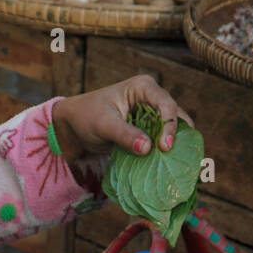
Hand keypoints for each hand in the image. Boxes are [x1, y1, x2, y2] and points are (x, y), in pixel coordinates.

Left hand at [51, 75, 193, 162]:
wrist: (73, 126)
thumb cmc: (86, 117)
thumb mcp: (104, 125)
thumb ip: (125, 135)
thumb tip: (147, 148)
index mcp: (143, 87)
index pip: (165, 104)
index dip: (169, 125)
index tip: (164, 147)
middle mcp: (152, 98)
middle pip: (175, 115)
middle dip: (179, 135)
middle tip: (178, 157)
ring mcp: (151, 114)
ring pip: (171, 128)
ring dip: (174, 144)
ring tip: (177, 162)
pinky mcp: (147, 130)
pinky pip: (160, 139)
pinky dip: (163, 151)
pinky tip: (166, 164)